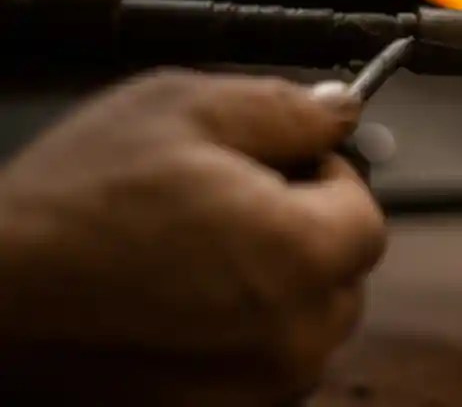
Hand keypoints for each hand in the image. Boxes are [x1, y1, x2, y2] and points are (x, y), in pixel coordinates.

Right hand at [0, 71, 386, 405]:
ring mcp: (257, 391)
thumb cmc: (69, 212)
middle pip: (342, 275)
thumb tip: (341, 110)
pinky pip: (260, 369)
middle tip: (224, 210)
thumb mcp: (180, 111)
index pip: (366, 214)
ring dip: (272, 290)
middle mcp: (294, 338)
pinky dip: (236, 339)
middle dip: (302, 234)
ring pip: (305, 325)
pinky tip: (177, 309)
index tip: (277, 168)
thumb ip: (284, 109)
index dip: (323, 179)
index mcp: (301, 256)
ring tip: (190, 261)